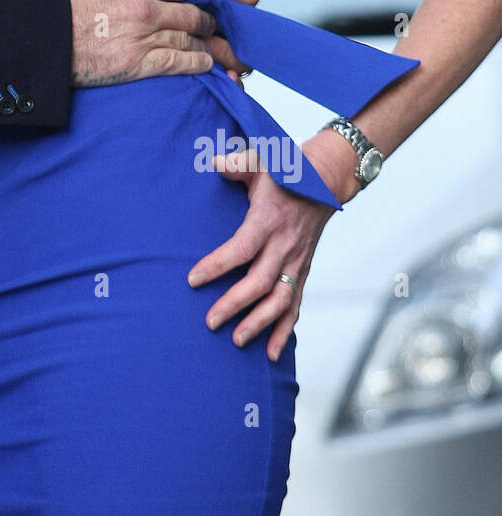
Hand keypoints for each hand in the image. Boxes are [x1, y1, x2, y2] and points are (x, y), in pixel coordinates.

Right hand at [42, 0, 221, 85]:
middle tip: (214, 23)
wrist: (28, 26)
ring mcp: (141, 37)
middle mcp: (145, 6)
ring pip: (187, 39)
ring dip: (205, 42)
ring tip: (212, 44)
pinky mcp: (133, 65)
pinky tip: (205, 63)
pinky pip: (176, 64)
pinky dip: (196, 63)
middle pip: (192, 13)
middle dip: (206, 18)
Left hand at [186, 142, 337, 361]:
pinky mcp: (302, 271)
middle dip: (235, 305)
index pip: (241, 248)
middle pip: (259, 282)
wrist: (323, 182)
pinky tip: (271, 354)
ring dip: (259, 324)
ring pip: (280, 301)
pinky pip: (295, 306)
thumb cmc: (284, 172)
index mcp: (268, 220)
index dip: (218, 265)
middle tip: (210, 322)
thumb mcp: (260, 161)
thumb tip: (214, 162)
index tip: (193, 279)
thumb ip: (236, 164)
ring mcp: (296, 262)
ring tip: (236, 341)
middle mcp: (284, 246)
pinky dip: (285, 331)